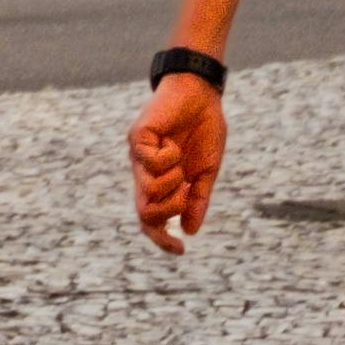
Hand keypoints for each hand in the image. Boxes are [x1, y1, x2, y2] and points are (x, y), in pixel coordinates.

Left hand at [130, 67, 226, 253]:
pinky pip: (151, 162)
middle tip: (187, 191)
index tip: (180, 250)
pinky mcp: (138, 137)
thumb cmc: (203, 132)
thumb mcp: (206, 172)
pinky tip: (173, 144)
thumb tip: (190, 231)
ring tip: (181, 164)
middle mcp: (145, 173)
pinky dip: (169, 159)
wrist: (201, 95)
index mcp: (161, 185)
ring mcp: (139, 156)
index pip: (150, 221)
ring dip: (172, 183)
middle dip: (171, 211)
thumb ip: (198, 200)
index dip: (161, 240)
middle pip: (144, 214)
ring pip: (148, 191)